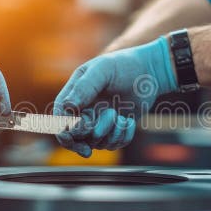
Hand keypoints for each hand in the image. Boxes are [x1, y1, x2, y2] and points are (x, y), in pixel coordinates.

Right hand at [53, 37, 177, 156]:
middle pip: (75, 137)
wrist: (150, 72)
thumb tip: (66, 107)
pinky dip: (122, 136)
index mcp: (74, 94)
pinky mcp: (113, 130)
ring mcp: (98, 122)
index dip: (63, 130)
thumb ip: (84, 87)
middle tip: (108, 118)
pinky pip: (113, 144)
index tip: (73, 135)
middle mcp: (83, 110)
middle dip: (90, 134)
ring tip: (122, 117)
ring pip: (96, 142)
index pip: (60, 119)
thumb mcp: (103, 70)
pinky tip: (129, 121)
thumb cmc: (124, 65)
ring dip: (111, 133)